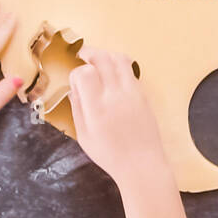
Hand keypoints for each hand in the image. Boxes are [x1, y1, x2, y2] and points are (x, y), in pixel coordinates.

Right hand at [68, 48, 170, 192]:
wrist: (142, 164)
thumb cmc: (109, 155)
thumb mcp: (83, 135)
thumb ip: (77, 108)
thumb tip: (73, 87)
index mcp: (97, 108)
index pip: (85, 73)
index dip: (76, 73)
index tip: (75, 83)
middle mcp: (116, 95)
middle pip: (102, 58)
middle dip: (89, 54)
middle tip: (82, 58)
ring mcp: (133, 92)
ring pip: (119, 59)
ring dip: (106, 56)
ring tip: (98, 63)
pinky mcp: (143, 94)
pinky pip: (130, 70)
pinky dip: (119, 66)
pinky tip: (113, 76)